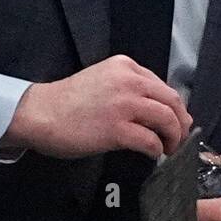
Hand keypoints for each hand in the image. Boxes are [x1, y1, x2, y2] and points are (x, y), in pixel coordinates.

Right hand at [4, 55, 192, 158]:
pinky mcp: (117, 129)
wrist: (40, 113)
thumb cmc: (67, 101)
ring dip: (174, 137)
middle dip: (181, 123)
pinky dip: (157, 150)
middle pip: (172, 101)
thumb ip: (128, 87)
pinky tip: (152, 155)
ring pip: (167, 120)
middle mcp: (129, 81)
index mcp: (125, 66)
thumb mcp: (102, 79)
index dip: (174, 107)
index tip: (175, 121)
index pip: (163, 86)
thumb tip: (156, 109)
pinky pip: (150, 141)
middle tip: (180, 138)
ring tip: (169, 148)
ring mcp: (124, 104)